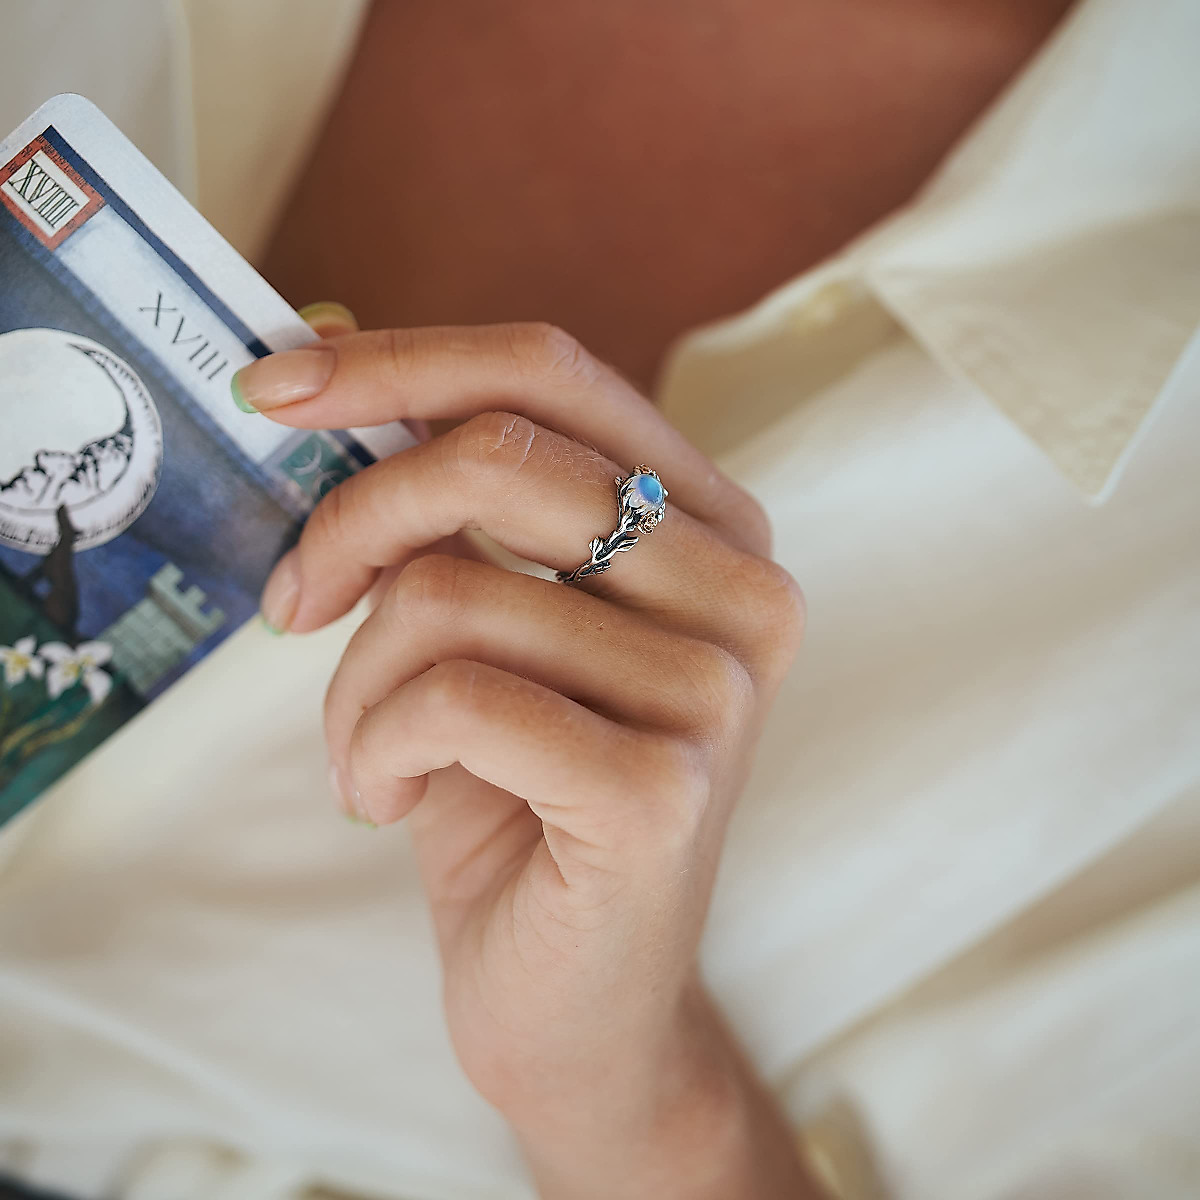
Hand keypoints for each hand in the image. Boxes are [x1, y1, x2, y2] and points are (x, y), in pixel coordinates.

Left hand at [233, 322, 813, 1197]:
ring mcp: (716, 690)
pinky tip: (394, 802)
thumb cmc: (518, 797)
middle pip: (497, 456)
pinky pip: (454, 699)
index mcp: (710, 526)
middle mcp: (742, 589)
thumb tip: (317, 336)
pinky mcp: (662, 790)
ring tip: (370, 752)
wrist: (579, 1002)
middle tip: (293, 604)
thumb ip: (439, 496)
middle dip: (351, 521)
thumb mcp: (483, 624)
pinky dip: (377, 747)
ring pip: (450, 591)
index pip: (553, 377)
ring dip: (355, 682)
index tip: (273, 387)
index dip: (403, 360)